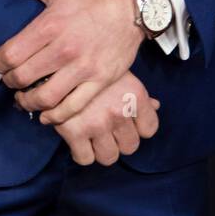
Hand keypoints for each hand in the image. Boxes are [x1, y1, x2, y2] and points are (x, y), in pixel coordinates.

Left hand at [0, 0, 146, 119]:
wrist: (132, 5)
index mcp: (50, 25)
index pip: (11, 54)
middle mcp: (65, 49)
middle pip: (24, 78)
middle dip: (10, 83)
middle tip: (9, 82)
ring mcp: (84, 68)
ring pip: (46, 98)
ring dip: (28, 103)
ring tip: (23, 100)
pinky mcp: (100, 81)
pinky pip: (74, 107)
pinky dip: (56, 116)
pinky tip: (46, 115)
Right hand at [40, 70, 160, 165]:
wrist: (58, 56)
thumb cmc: (92, 62)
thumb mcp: (120, 72)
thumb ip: (137, 92)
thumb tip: (156, 105)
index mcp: (134, 94)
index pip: (149, 129)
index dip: (138, 128)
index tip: (127, 122)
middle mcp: (119, 111)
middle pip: (130, 146)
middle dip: (120, 141)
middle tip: (107, 130)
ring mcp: (97, 123)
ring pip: (109, 157)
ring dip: (102, 149)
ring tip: (92, 136)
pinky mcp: (74, 131)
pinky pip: (85, 158)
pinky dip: (81, 153)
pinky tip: (78, 140)